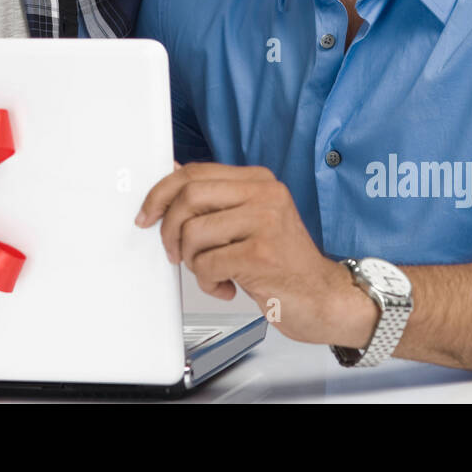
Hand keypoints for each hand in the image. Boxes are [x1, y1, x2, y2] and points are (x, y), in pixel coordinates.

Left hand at [136, 163, 378, 345]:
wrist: (324, 298)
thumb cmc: (284, 262)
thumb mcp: (250, 220)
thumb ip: (216, 198)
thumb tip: (173, 172)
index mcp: (258, 181)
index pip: (194, 172)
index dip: (161, 193)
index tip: (148, 214)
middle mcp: (264, 194)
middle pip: (189, 196)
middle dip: (170, 229)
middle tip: (175, 252)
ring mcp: (265, 222)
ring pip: (194, 232)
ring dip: (193, 261)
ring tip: (213, 272)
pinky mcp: (261, 254)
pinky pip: (207, 264)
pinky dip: (209, 282)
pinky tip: (228, 285)